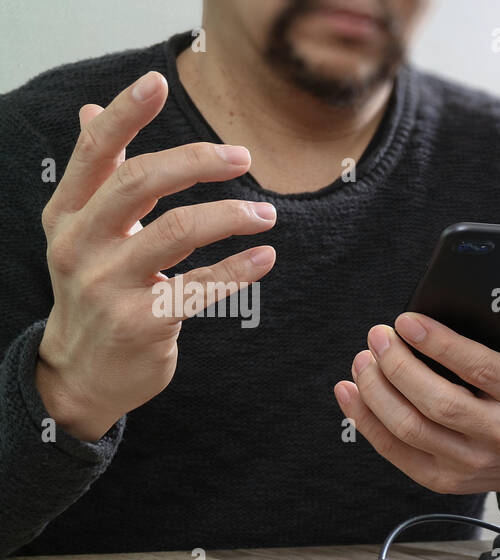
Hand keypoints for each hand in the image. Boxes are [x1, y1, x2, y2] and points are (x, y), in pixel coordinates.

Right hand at [35, 70, 276, 440]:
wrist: (82, 373)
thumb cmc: (92, 293)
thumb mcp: (79, 233)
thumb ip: (95, 176)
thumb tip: (93, 111)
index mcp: (67, 215)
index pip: (96, 153)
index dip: (126, 114)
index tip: (158, 81)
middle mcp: (81, 245)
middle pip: (140, 183)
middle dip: (197, 162)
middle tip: (243, 157)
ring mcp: (109, 287)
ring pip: (177, 232)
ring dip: (230, 217)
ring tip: (266, 216)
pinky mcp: (142, 325)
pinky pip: (199, 288)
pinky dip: (239, 270)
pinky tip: (265, 257)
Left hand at [334, 306, 499, 498]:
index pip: (480, 370)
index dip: (439, 344)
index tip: (407, 321)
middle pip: (438, 403)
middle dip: (399, 366)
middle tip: (378, 336)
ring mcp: (469, 463)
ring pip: (410, 428)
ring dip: (376, 391)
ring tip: (364, 359)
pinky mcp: (442, 479)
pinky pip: (394, 451)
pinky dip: (365, 420)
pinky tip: (351, 390)